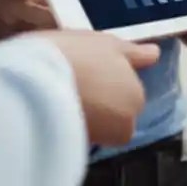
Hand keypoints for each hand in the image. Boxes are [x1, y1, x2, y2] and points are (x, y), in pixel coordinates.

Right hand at [38, 31, 160, 145]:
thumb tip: (155, 54)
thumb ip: (135, 54)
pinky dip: (69, 120)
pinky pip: (78, 129)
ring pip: (97, 122)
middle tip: (76, 78)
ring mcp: (99, 137)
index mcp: (135, 96)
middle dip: (100, 99)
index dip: (110, 79)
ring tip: (62, 88)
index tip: (90, 68)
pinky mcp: (74, 143)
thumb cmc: (74, 56)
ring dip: (85, 110)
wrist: (31, 82)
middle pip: (114, 111)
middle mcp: (123, 123)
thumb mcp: (108, 43)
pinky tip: (54, 103)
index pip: (129, 93)